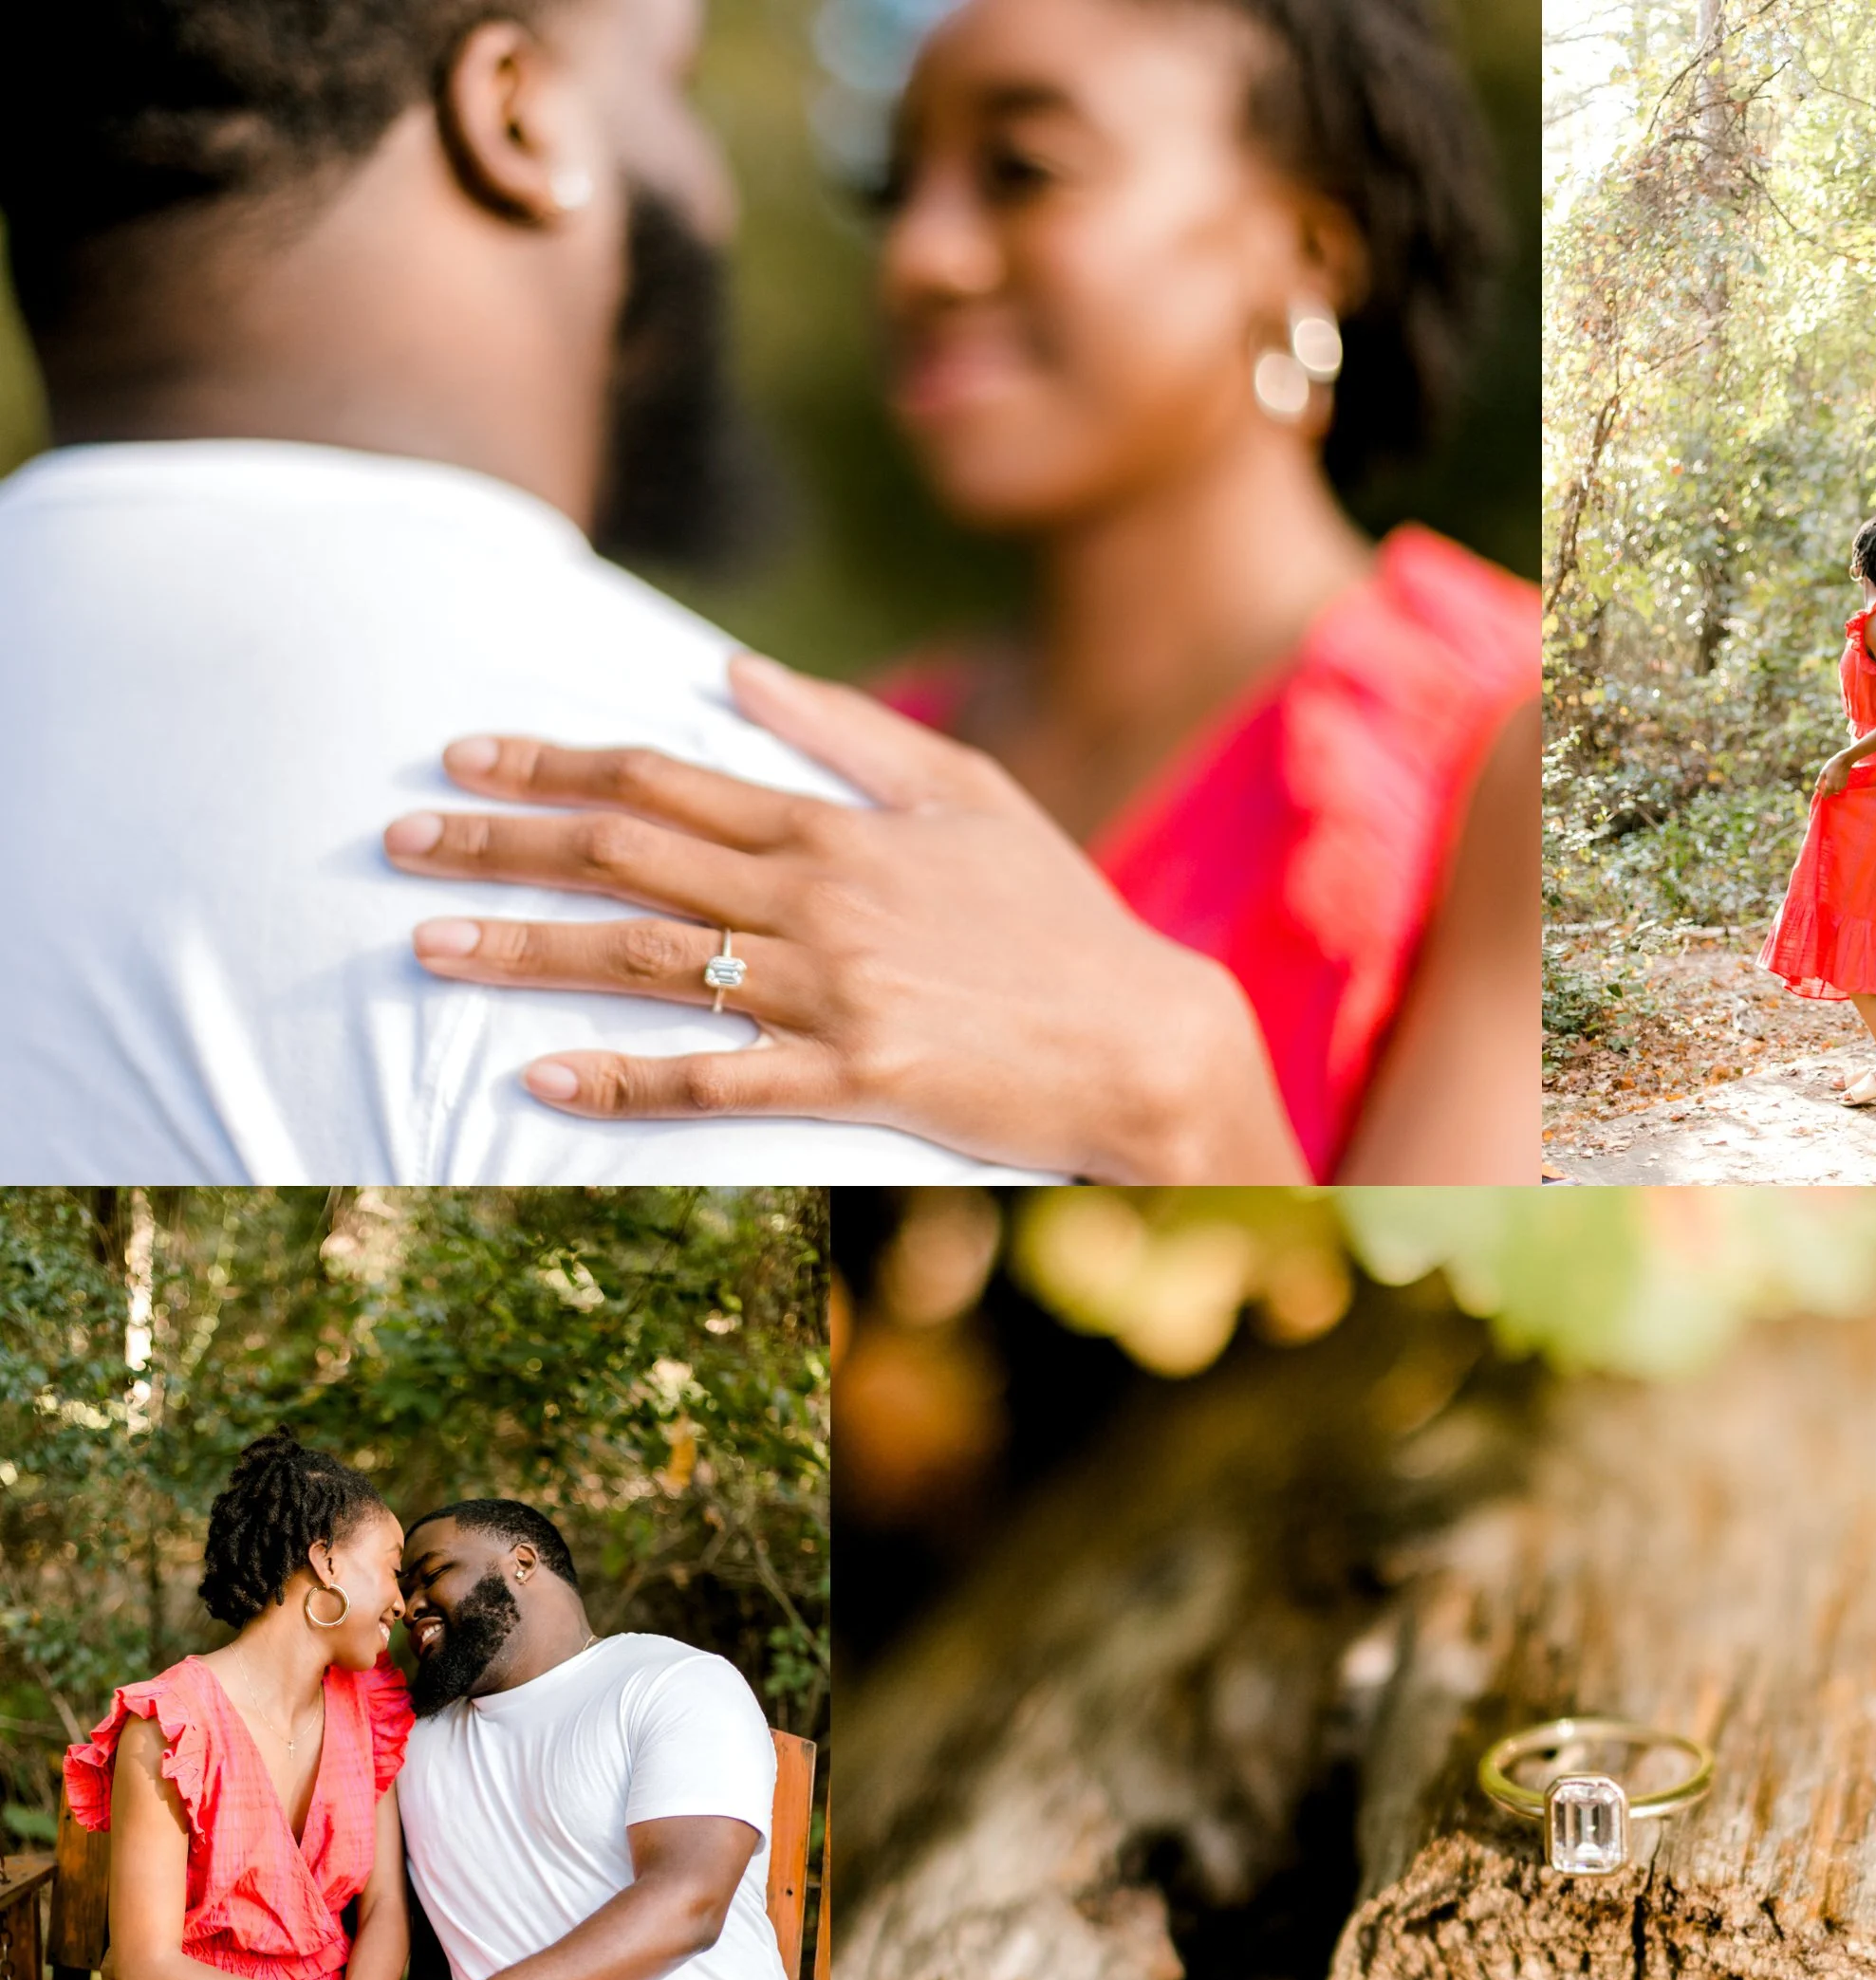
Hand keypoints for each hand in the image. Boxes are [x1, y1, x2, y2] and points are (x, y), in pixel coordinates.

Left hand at [382, 656, 1304, 1183]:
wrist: (1148, 1037)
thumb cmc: (1058, 917)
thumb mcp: (968, 798)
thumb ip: (849, 733)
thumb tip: (738, 674)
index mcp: (836, 827)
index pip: (662, 778)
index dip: (552, 764)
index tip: (462, 757)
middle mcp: (818, 900)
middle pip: (627, 856)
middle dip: (502, 844)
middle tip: (399, 843)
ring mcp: (834, 993)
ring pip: (649, 959)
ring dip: (528, 952)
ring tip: (427, 949)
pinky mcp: (858, 1081)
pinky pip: (720, 1081)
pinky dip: (629, 1080)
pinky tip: (543, 1081)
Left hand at [1816, 753, 1853, 796]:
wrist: (1844, 761)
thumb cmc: (1832, 766)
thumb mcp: (1822, 773)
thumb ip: (1819, 783)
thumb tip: (1818, 790)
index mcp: (1830, 786)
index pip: (1825, 796)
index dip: (1822, 792)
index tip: (1822, 786)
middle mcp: (1836, 789)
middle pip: (1830, 794)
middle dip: (1827, 790)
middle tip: (1827, 780)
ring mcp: (1841, 787)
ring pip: (1834, 791)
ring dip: (1832, 788)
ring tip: (1832, 778)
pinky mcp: (1845, 785)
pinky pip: (1838, 788)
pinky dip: (1836, 785)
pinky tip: (1836, 778)